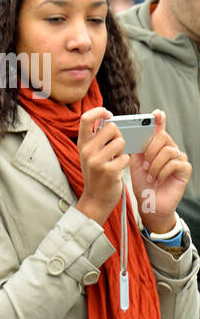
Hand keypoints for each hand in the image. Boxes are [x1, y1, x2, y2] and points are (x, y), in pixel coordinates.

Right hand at [74, 108, 127, 224]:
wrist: (95, 198)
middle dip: (118, 135)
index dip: (99, 111)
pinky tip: (117, 169)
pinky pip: (126, 157)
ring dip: (123, 150)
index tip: (108, 114)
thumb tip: (106, 118)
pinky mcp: (108, 171)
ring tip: (115, 160)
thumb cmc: (96, 173)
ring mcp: (96, 161)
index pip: (85, 118)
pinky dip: (124, 162)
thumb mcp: (90, 154)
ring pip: (121, 141)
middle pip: (111, 127)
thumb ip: (95, 137)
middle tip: (114, 147)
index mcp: (82, 144)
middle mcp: (87, 151)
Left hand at [130, 110, 190, 233]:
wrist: (150, 204)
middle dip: (150, 150)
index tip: (156, 113)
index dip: (158, 121)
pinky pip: (174, 163)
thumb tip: (132, 134)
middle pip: (163, 137)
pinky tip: (158, 179)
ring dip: (155, 165)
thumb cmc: (143, 185)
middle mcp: (170, 150)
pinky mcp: (185, 169)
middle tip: (144, 165)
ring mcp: (179, 159)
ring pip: (168, 150)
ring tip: (150, 176)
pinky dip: (162, 171)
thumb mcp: (135, 165)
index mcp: (156, 148)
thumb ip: (136, 149)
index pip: (159, 130)